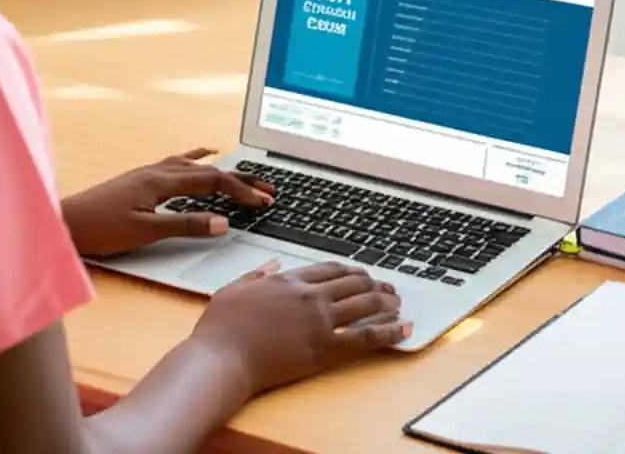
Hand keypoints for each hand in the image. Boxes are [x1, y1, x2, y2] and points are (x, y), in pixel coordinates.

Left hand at [62, 148, 273, 256]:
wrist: (63, 222)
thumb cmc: (99, 229)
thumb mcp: (146, 231)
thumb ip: (186, 225)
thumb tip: (223, 222)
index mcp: (161, 181)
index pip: (213, 181)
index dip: (241, 191)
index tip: (263, 202)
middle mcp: (157, 171)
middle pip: (209, 170)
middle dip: (241, 179)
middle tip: (269, 190)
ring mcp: (148, 172)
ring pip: (195, 164)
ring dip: (223, 169)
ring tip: (245, 173)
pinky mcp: (140, 178)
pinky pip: (177, 162)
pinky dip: (195, 158)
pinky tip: (202, 153)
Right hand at [192, 261, 411, 394]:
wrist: (221, 359)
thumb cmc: (220, 329)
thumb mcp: (234, 289)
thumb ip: (257, 274)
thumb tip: (273, 265)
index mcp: (289, 281)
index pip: (331, 269)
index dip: (351, 271)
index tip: (360, 275)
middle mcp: (310, 296)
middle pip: (354, 282)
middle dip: (375, 283)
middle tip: (387, 289)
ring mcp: (320, 321)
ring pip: (366, 304)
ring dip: (387, 301)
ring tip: (398, 303)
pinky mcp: (326, 348)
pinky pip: (367, 337)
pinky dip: (390, 331)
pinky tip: (405, 328)